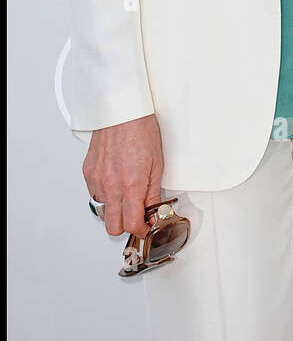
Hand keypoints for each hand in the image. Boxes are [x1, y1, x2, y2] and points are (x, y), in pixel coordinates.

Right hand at [83, 113, 163, 238]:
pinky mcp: (88, 172)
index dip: (141, 229)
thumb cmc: (141, 131)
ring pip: (102, 212)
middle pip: (113, 227)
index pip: (132, 224)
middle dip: (126, 226)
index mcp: (131, 184)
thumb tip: (153, 213)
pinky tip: (115, 184)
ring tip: (126, 197)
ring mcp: (96, 180)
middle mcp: (110, 185)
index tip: (147, 225)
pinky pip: (94, 195)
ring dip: (115, 211)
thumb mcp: (156, 164)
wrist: (122, 111)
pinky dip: (105, 196)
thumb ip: (152, 194)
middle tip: (136, 215)